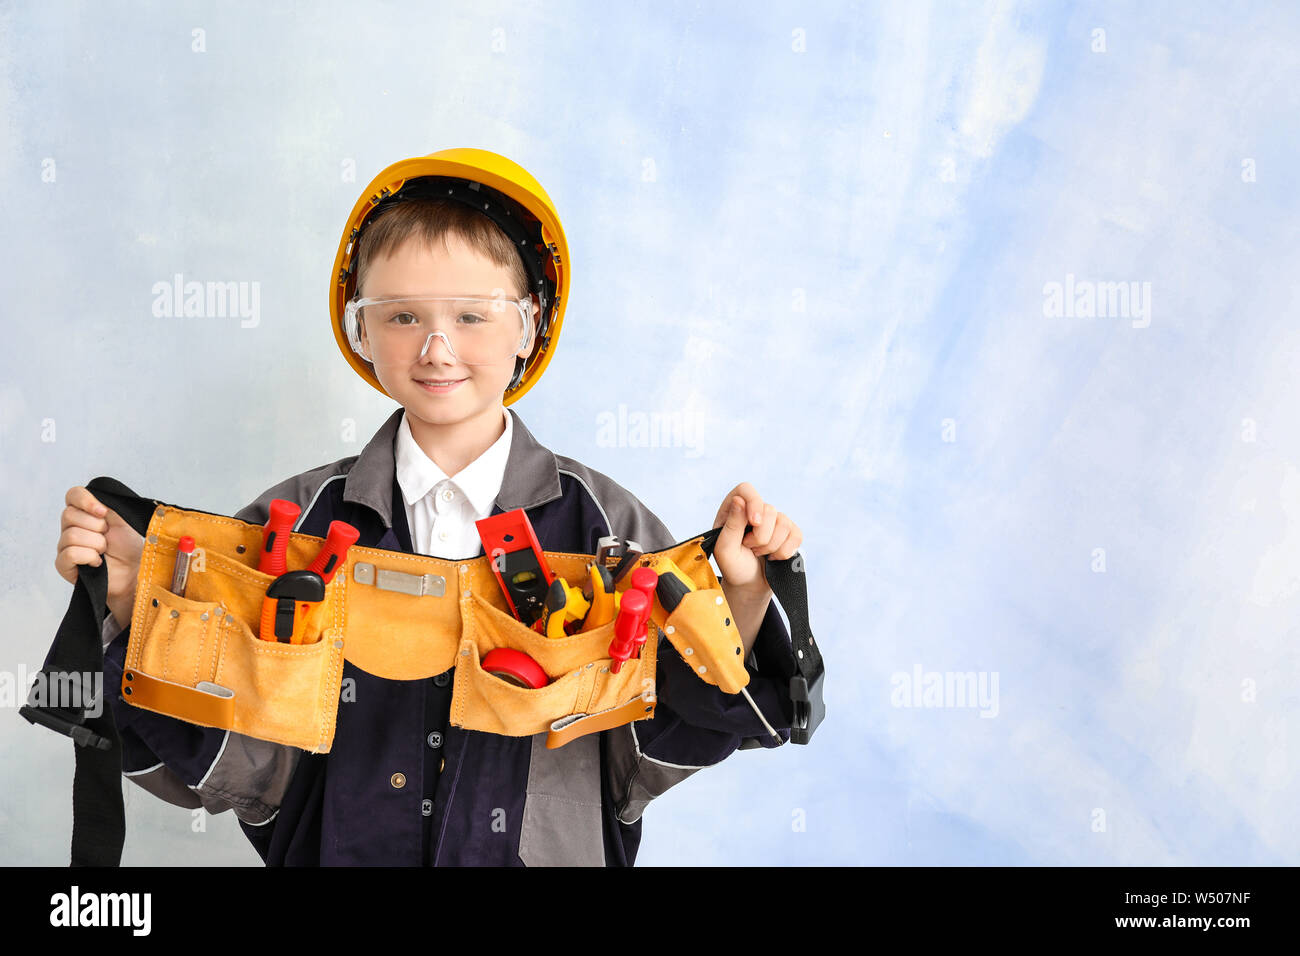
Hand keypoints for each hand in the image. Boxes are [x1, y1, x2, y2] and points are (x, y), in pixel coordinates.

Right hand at [56, 486, 144, 628]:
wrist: (132, 573)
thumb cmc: (127, 547)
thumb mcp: (124, 520)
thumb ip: (110, 504)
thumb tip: (98, 498)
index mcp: (85, 512)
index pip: (73, 495)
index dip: (85, 500)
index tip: (104, 512)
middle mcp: (70, 526)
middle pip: (69, 515)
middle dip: (96, 526)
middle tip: (107, 536)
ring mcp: (64, 545)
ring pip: (71, 535)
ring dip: (96, 543)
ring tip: (104, 550)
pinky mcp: (63, 564)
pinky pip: (69, 554)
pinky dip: (88, 557)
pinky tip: (98, 562)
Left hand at [711, 482, 802, 590]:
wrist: (748, 584)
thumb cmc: (733, 566)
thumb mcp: (725, 549)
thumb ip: (732, 524)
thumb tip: (739, 499)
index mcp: (734, 509)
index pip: (747, 490)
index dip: (754, 503)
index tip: (754, 523)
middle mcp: (754, 510)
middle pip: (769, 510)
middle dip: (761, 537)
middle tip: (749, 548)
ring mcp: (774, 520)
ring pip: (784, 523)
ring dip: (772, 546)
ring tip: (758, 553)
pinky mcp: (789, 532)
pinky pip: (796, 535)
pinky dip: (785, 551)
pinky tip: (773, 557)